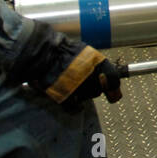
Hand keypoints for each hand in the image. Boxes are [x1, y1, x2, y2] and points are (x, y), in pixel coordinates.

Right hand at [9, 21, 123, 110]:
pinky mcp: (67, 97)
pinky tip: (70, 100)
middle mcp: (92, 76)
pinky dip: (73, 106)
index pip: (114, 79)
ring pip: (86, 97)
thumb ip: (96, 64)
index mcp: (98, 63)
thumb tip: (104, 74)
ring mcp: (80, 88)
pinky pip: (74, 107)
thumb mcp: (84, 52)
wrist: (43, 53)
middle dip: (92, 87)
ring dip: (81, 93)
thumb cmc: (61, 50)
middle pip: (98, 90)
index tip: (112, 91)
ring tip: (69, 83)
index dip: (113, 86)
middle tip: (81, 81)